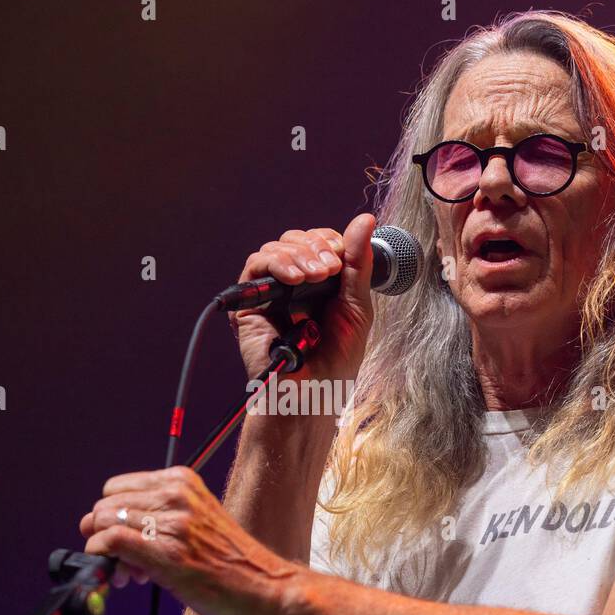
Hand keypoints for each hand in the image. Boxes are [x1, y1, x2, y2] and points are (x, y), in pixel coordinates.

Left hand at [78, 466, 303, 614]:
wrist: (266, 588)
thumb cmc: (232, 562)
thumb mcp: (198, 518)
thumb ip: (159, 514)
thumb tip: (103, 526)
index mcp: (182, 481)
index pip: (116, 487)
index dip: (111, 515)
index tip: (125, 539)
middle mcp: (176, 494)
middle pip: (105, 504)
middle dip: (104, 533)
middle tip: (126, 560)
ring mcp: (173, 522)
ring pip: (103, 521)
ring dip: (105, 551)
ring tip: (132, 573)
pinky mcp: (168, 552)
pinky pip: (111, 540)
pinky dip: (103, 556)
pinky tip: (125, 574)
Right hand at [229, 213, 377, 383]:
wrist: (311, 393)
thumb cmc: (335, 362)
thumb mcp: (356, 307)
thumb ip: (358, 264)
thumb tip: (365, 220)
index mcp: (321, 286)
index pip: (320, 243)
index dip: (330, 240)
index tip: (342, 257)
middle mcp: (294, 286)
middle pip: (297, 240)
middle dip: (317, 245)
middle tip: (330, 268)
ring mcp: (271, 293)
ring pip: (276, 248)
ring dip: (300, 254)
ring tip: (316, 276)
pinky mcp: (249, 303)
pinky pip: (256, 266)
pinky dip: (277, 263)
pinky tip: (296, 278)